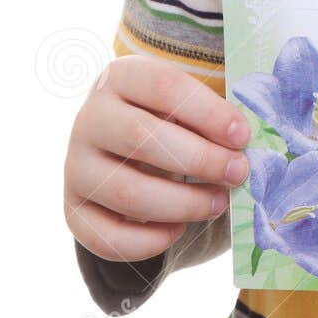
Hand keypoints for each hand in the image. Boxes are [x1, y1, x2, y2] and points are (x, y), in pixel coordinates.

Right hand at [64, 54, 250, 263]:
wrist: (116, 143)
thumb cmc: (165, 116)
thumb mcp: (183, 100)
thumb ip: (210, 116)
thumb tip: (245, 146)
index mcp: (120, 77)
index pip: (164, 87)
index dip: (208, 113)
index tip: (242, 136)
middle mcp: (89, 119)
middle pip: (142, 139)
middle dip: (201, 160)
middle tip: (239, 172)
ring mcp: (75, 166)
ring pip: (128, 192)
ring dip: (183, 204)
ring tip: (219, 203)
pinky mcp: (73, 210)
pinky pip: (107, 236)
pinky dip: (148, 241)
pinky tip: (178, 230)